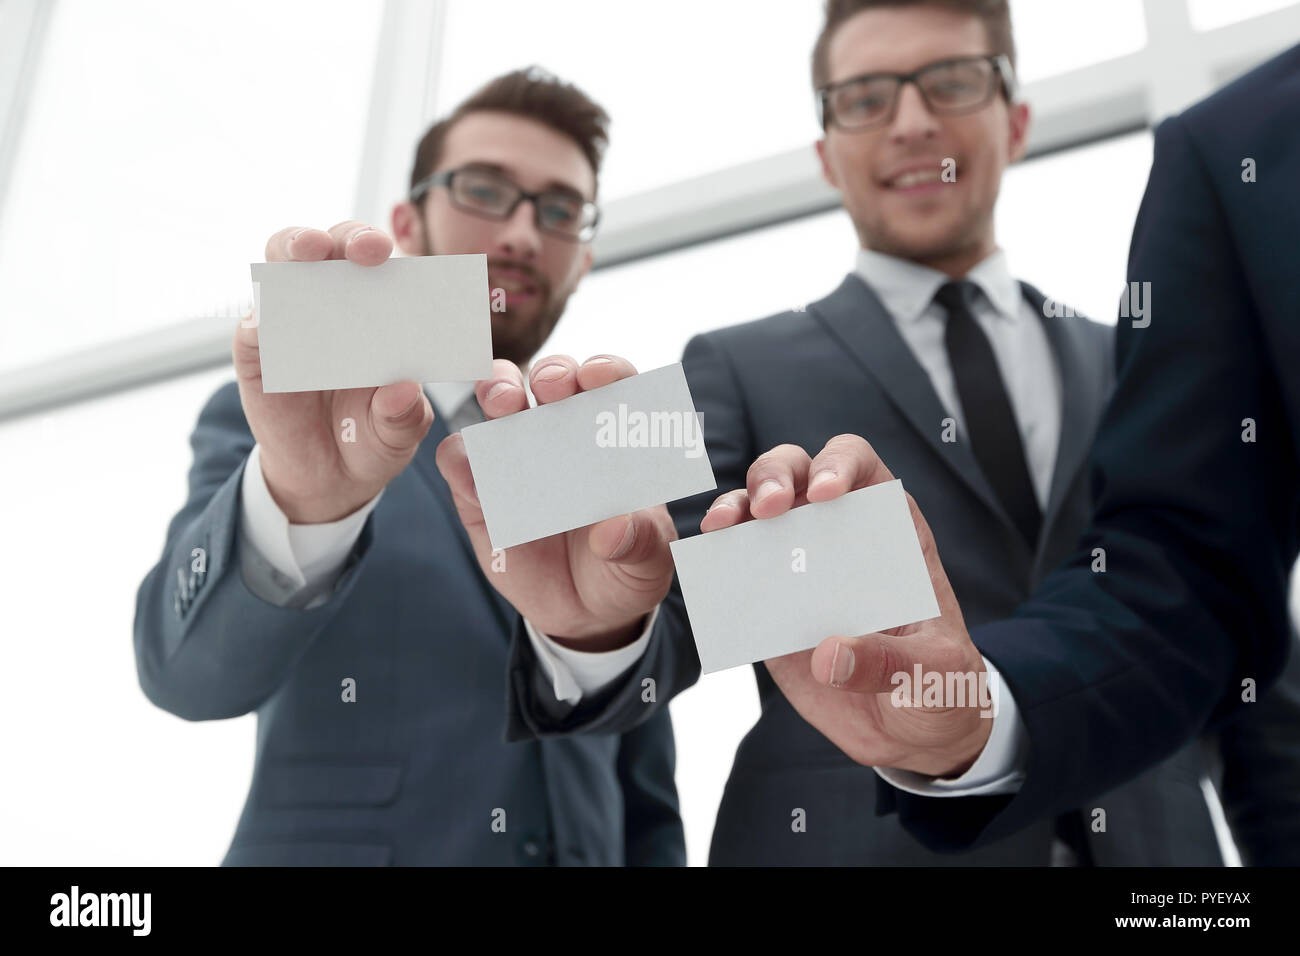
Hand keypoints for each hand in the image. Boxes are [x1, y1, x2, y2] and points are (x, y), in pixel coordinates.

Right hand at [234, 222, 434, 522]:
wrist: (328, 478)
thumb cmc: (373, 437)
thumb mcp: (398, 432)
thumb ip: (404, 415)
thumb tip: (403, 390)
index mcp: (377, 312)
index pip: (381, 264)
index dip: (390, 249)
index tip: (398, 252)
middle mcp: (331, 304)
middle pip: (331, 248)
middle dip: (347, 237)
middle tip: (366, 248)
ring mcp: (288, 324)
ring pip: (280, 265)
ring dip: (293, 249)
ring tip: (309, 252)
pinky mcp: (255, 356)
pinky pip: (250, 329)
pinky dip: (258, 321)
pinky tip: (267, 323)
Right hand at [434, 355, 676, 649]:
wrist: (584, 610)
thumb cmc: (625, 569)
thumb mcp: (646, 563)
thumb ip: (639, 544)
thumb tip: (615, 528)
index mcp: (614, 436)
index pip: (614, 386)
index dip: (607, 371)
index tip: (600, 377)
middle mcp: (564, 431)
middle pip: (554, 380)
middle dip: (553, 372)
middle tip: (553, 385)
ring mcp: (517, 454)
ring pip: (500, 401)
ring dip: (499, 391)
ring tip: (505, 405)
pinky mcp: (478, 488)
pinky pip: (461, 459)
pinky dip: (462, 457)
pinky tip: (473, 472)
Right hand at [700, 435, 991, 777]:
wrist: (909, 730)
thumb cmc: (939, 685)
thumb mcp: (936, 675)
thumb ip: (892, 663)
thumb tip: (830, 656)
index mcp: (890, 531)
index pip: (860, 467)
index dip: (838, 464)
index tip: (825, 493)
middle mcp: (838, 535)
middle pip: (796, 472)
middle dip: (774, 476)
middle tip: (766, 509)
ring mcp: (799, 567)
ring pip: (755, 511)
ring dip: (733, 509)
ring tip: (720, 528)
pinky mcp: (770, 605)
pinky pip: (736, 569)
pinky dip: (717, 560)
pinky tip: (708, 567)